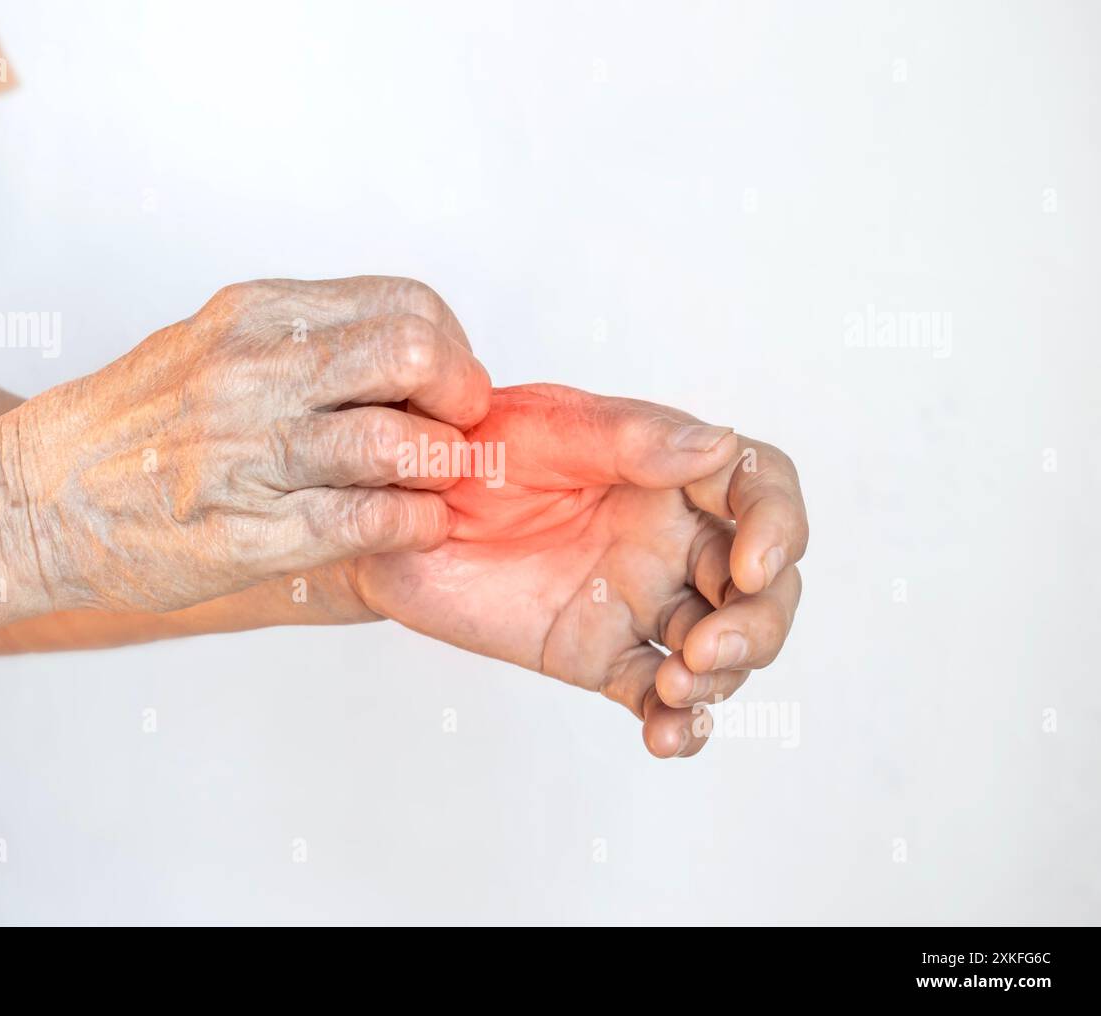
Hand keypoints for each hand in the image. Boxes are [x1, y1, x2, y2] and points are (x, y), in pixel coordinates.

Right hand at [0, 277, 490, 612]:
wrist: (30, 501)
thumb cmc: (129, 429)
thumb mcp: (214, 348)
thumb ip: (306, 346)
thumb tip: (408, 358)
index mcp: (254, 316)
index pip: (404, 305)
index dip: (453, 346)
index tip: (450, 382)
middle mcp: (253, 373)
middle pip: (413, 356)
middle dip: (461, 397)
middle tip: (460, 429)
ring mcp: (247, 454)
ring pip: (395, 442)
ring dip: (444, 468)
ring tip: (440, 483)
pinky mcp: (244, 533)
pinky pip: (363, 521)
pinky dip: (413, 524)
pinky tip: (416, 525)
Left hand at [352, 383, 807, 757]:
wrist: (397, 513)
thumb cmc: (470, 451)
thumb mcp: (545, 427)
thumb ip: (632, 440)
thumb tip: (719, 445)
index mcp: (669, 472)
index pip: (760, 491)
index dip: (779, 527)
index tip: (753, 567)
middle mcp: (669, 539)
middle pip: (760, 587)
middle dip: (758, 625)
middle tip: (708, 649)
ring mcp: (639, 601)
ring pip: (720, 647)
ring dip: (721, 678)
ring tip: (675, 687)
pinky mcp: (599, 656)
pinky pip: (655, 696)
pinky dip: (676, 724)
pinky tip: (664, 735)